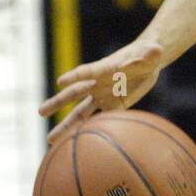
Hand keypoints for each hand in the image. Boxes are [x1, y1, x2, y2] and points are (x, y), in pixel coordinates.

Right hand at [39, 39, 163, 143]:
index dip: (75, 76)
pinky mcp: (112, 106)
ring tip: (51, 140)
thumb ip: (150, 54)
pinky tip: (76, 144)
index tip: (61, 82)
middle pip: (74, 94)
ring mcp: (102, 96)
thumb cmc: (148, 55)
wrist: (147, 62)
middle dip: (58, 103)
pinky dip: (89, 130)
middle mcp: (98, 84)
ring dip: (67, 126)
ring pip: (81, 113)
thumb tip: (154, 51)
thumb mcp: (151, 53)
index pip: (87, 72)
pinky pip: (99, 119)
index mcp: (105, 69)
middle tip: (40, 112)